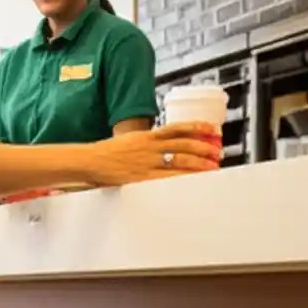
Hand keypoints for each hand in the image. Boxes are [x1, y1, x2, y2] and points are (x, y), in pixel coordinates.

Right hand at [82, 123, 221, 186]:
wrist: (90, 161)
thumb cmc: (105, 154)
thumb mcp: (127, 141)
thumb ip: (144, 143)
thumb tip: (158, 147)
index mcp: (147, 136)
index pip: (177, 128)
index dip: (196, 128)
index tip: (211, 129)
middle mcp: (150, 147)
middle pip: (184, 144)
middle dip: (203, 148)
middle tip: (216, 153)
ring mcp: (147, 161)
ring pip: (180, 159)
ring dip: (199, 163)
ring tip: (212, 167)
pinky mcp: (143, 176)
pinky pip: (168, 176)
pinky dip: (183, 177)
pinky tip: (193, 179)